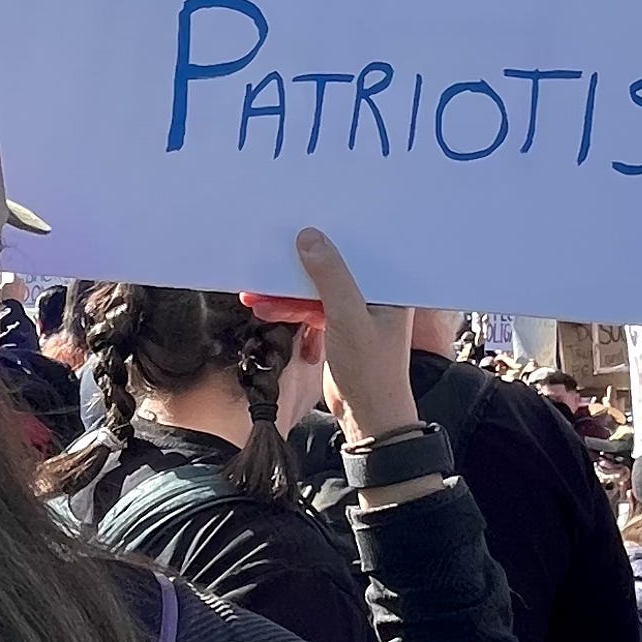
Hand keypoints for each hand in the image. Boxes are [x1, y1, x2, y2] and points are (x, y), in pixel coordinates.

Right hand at [245, 229, 415, 439]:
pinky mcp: (339, 329)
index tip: (301, 223)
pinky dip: (288, 308)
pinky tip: (263, 307)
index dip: (331, 236)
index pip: (358, 250)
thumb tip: (310, 238)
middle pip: (332, 269)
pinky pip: (310, 309)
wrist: (368, 418)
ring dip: (286, 290)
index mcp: (387, 287)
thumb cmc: (371, 371)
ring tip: (253, 289)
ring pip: (316, 290)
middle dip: (298, 265)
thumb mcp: (349, 317)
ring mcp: (355, 313)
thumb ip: (331, 278)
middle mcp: (373, 296)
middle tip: (269, 253)